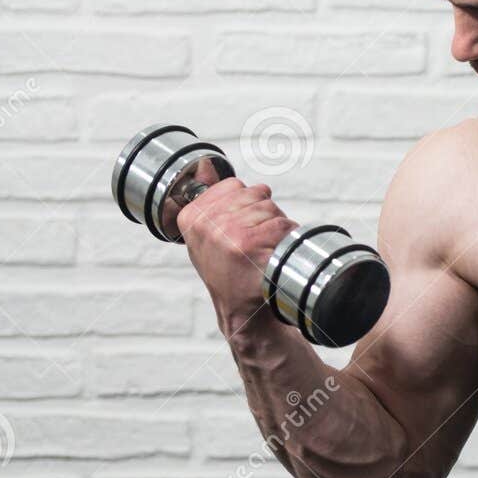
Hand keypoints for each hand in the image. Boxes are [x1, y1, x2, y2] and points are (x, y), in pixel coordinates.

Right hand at [175, 177, 297, 338]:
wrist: (242, 312)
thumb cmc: (230, 272)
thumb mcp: (208, 234)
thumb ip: (211, 201)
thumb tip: (205, 165)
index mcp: (190, 216)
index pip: (234, 185)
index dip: (247, 205)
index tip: (240, 231)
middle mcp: (205, 223)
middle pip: (256, 194)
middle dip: (264, 216)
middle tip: (256, 244)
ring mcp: (226, 233)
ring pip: (272, 209)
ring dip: (277, 229)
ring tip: (263, 252)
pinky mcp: (248, 244)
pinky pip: (283, 225)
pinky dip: (287, 240)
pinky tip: (273, 258)